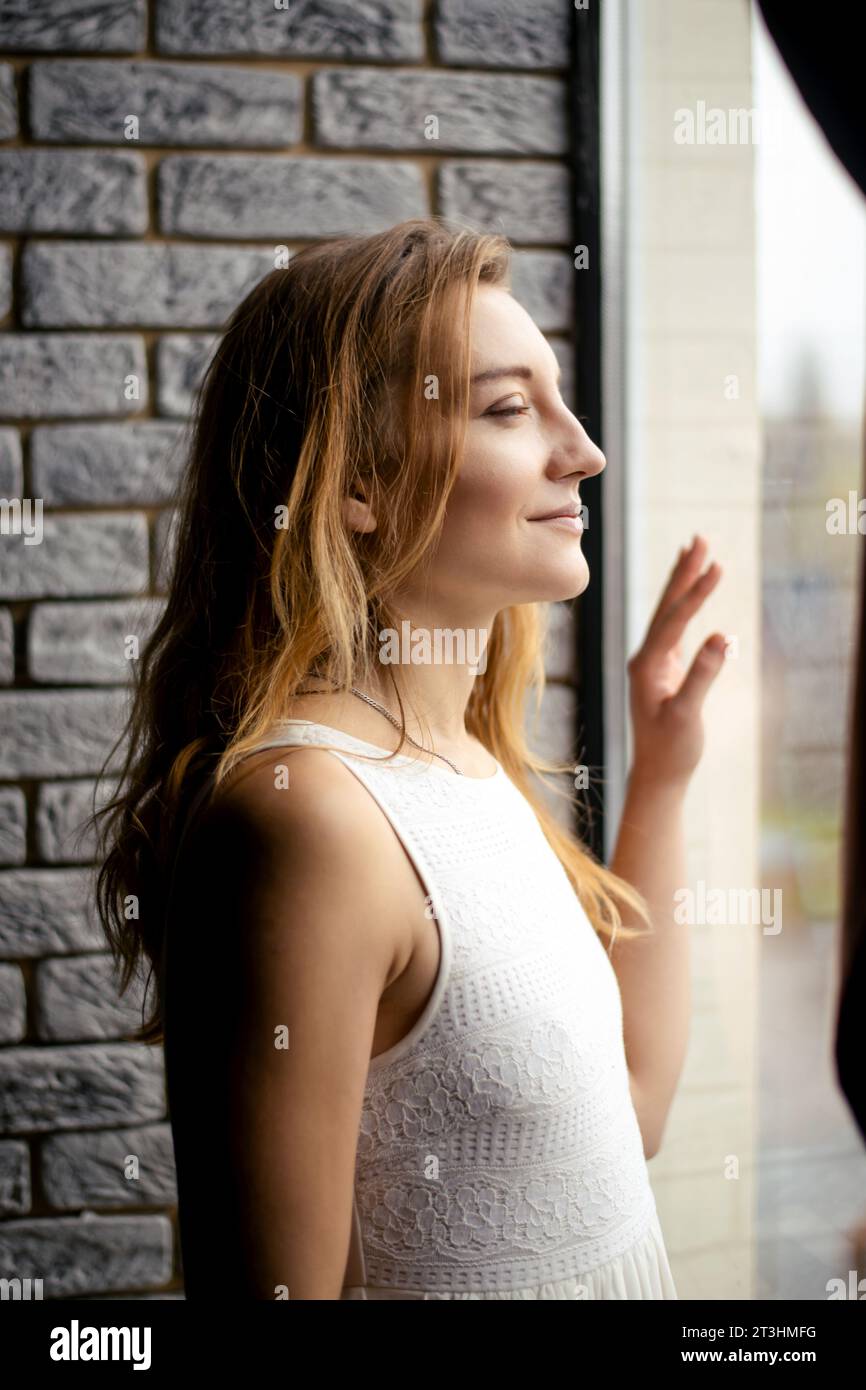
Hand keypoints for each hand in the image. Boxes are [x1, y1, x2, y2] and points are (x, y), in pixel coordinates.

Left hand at [626, 535, 725, 789]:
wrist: (657, 774)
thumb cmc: (671, 749)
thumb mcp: (687, 715)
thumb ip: (702, 676)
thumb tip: (723, 637)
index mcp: (646, 665)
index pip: (674, 619)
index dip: (696, 592)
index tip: (717, 565)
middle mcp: (645, 658)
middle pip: (666, 606)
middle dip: (684, 572)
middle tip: (700, 538)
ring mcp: (653, 662)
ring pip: (669, 613)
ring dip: (683, 582)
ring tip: (695, 551)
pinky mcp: (663, 670)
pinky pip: (675, 627)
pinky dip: (685, 606)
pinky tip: (692, 593)